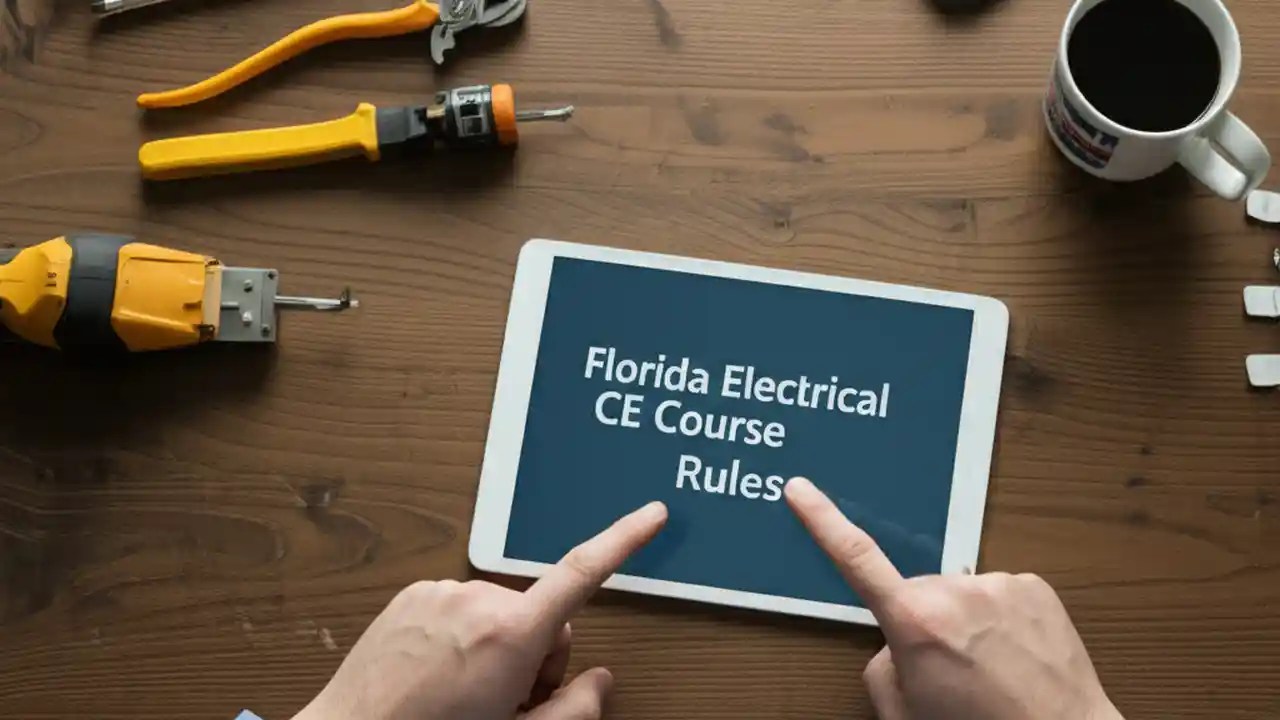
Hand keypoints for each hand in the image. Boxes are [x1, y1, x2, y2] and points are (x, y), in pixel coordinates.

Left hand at [292, 501, 667, 719]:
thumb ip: (575, 710)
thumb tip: (600, 680)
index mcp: (511, 634)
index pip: (583, 574)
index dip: (625, 540)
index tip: (652, 517)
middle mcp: (478, 600)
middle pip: (542, 617)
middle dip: (537, 656)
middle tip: (508, 701)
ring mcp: (441, 594)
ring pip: (500, 613)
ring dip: (496, 647)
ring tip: (465, 692)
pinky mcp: (414, 594)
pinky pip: (461, 608)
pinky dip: (461, 636)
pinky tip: (440, 673)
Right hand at [785, 477, 1121, 719]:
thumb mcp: (901, 710)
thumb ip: (881, 663)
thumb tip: (895, 639)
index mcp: (914, 621)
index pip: (855, 557)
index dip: (822, 519)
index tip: (800, 489)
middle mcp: (955, 591)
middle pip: (915, 591)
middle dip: (921, 621)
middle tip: (946, 669)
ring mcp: (999, 584)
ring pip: (959, 594)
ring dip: (965, 621)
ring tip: (988, 669)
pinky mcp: (1033, 587)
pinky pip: (997, 595)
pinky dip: (1000, 620)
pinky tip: (1013, 655)